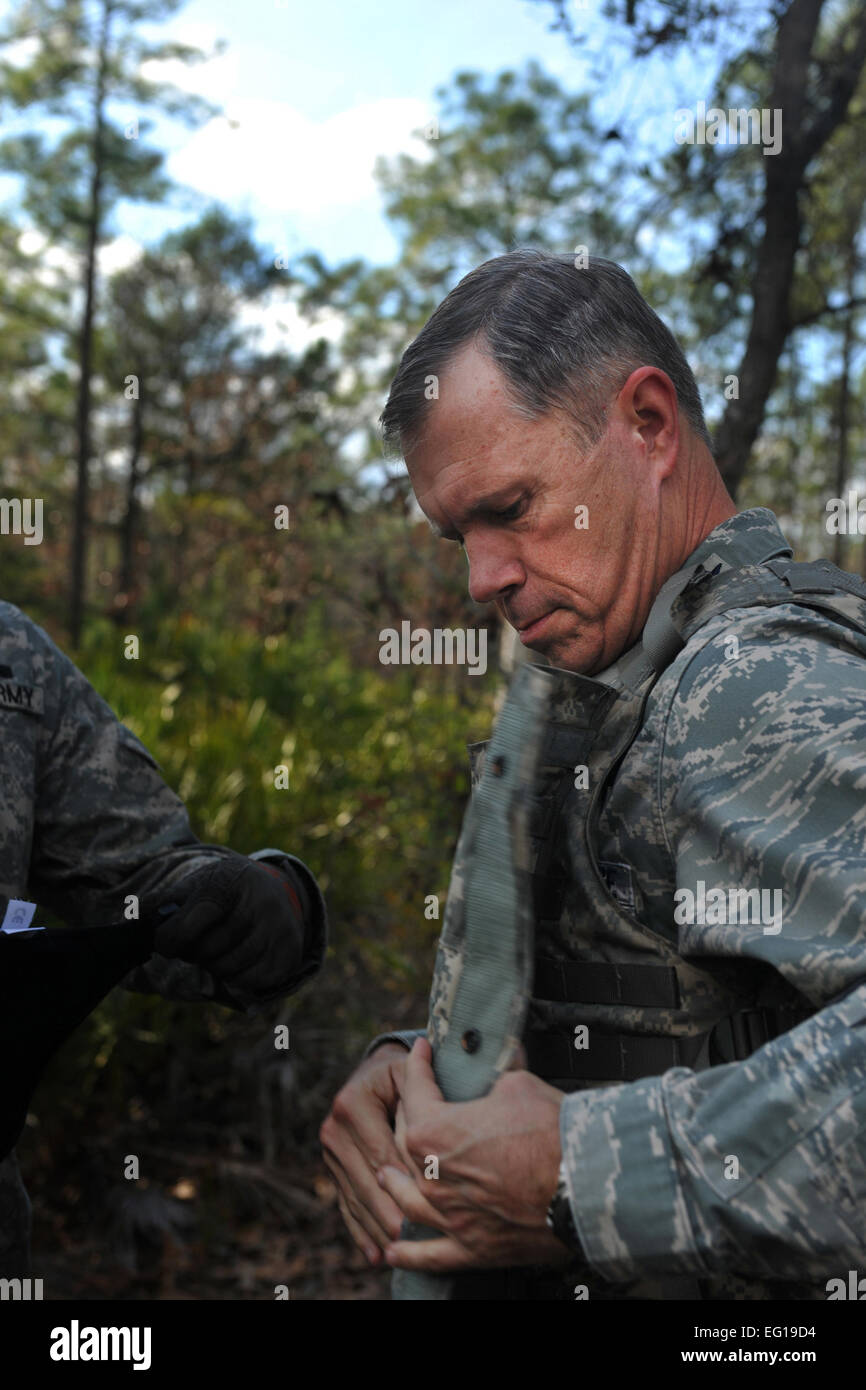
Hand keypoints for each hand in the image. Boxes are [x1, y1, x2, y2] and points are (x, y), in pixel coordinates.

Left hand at [153, 856, 307, 996]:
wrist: (276, 889)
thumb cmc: (225, 890)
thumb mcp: (197, 884)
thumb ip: (163, 902)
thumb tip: (133, 918)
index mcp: (231, 881)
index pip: (192, 921)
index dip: (170, 938)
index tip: (164, 943)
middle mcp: (261, 903)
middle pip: (206, 951)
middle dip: (192, 952)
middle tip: (195, 943)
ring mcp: (279, 930)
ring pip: (225, 969)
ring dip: (212, 965)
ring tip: (217, 948)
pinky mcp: (288, 954)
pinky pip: (247, 982)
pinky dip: (234, 976)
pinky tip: (236, 957)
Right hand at [319, 1043, 412, 1265]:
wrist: (376, 1071)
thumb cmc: (405, 1074)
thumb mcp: (411, 1075)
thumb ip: (422, 1095)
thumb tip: (434, 1138)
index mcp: (352, 1105)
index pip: (384, 1153)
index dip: (407, 1181)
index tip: (431, 1207)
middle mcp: (334, 1128)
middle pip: (368, 1181)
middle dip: (392, 1212)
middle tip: (416, 1239)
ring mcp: (330, 1152)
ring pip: (357, 1199)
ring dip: (377, 1229)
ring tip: (399, 1252)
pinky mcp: (332, 1169)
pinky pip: (347, 1205)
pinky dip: (362, 1232)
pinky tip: (375, 1256)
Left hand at [379, 1036, 568, 1272]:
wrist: (584, 1183)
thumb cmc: (551, 1130)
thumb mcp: (517, 1084)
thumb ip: (494, 1078)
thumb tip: (498, 1064)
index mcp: (434, 1131)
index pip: (416, 1091)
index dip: (417, 1065)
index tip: (420, 1051)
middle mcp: (431, 1176)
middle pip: (405, 1144)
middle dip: (407, 1117)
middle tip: (413, 1103)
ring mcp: (449, 1215)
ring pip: (408, 1200)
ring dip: (394, 1185)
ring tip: (386, 1176)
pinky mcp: (472, 1247)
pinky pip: (431, 1254)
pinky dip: (410, 1254)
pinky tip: (393, 1252)